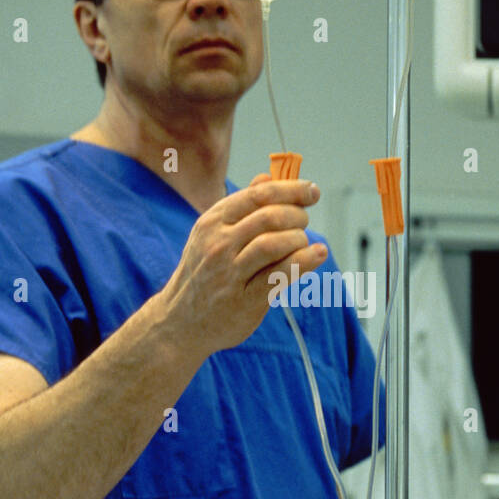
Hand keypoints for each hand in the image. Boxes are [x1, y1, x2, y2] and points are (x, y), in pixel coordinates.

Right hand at [161, 173, 325, 355]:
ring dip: (299, 238)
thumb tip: (267, 177)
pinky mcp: (245, 299)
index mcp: (212, 222)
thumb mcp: (210, 234)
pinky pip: (281, 274)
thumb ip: (240, 206)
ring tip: (304, 243)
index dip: (290, 189)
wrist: (180, 322)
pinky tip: (318, 254)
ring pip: (275, 243)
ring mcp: (230, 273)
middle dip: (297, 214)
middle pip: (270, 216)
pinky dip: (305, 260)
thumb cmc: (202, 274)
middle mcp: (218, 244)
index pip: (257, 195)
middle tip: (304, 220)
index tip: (311, 191)